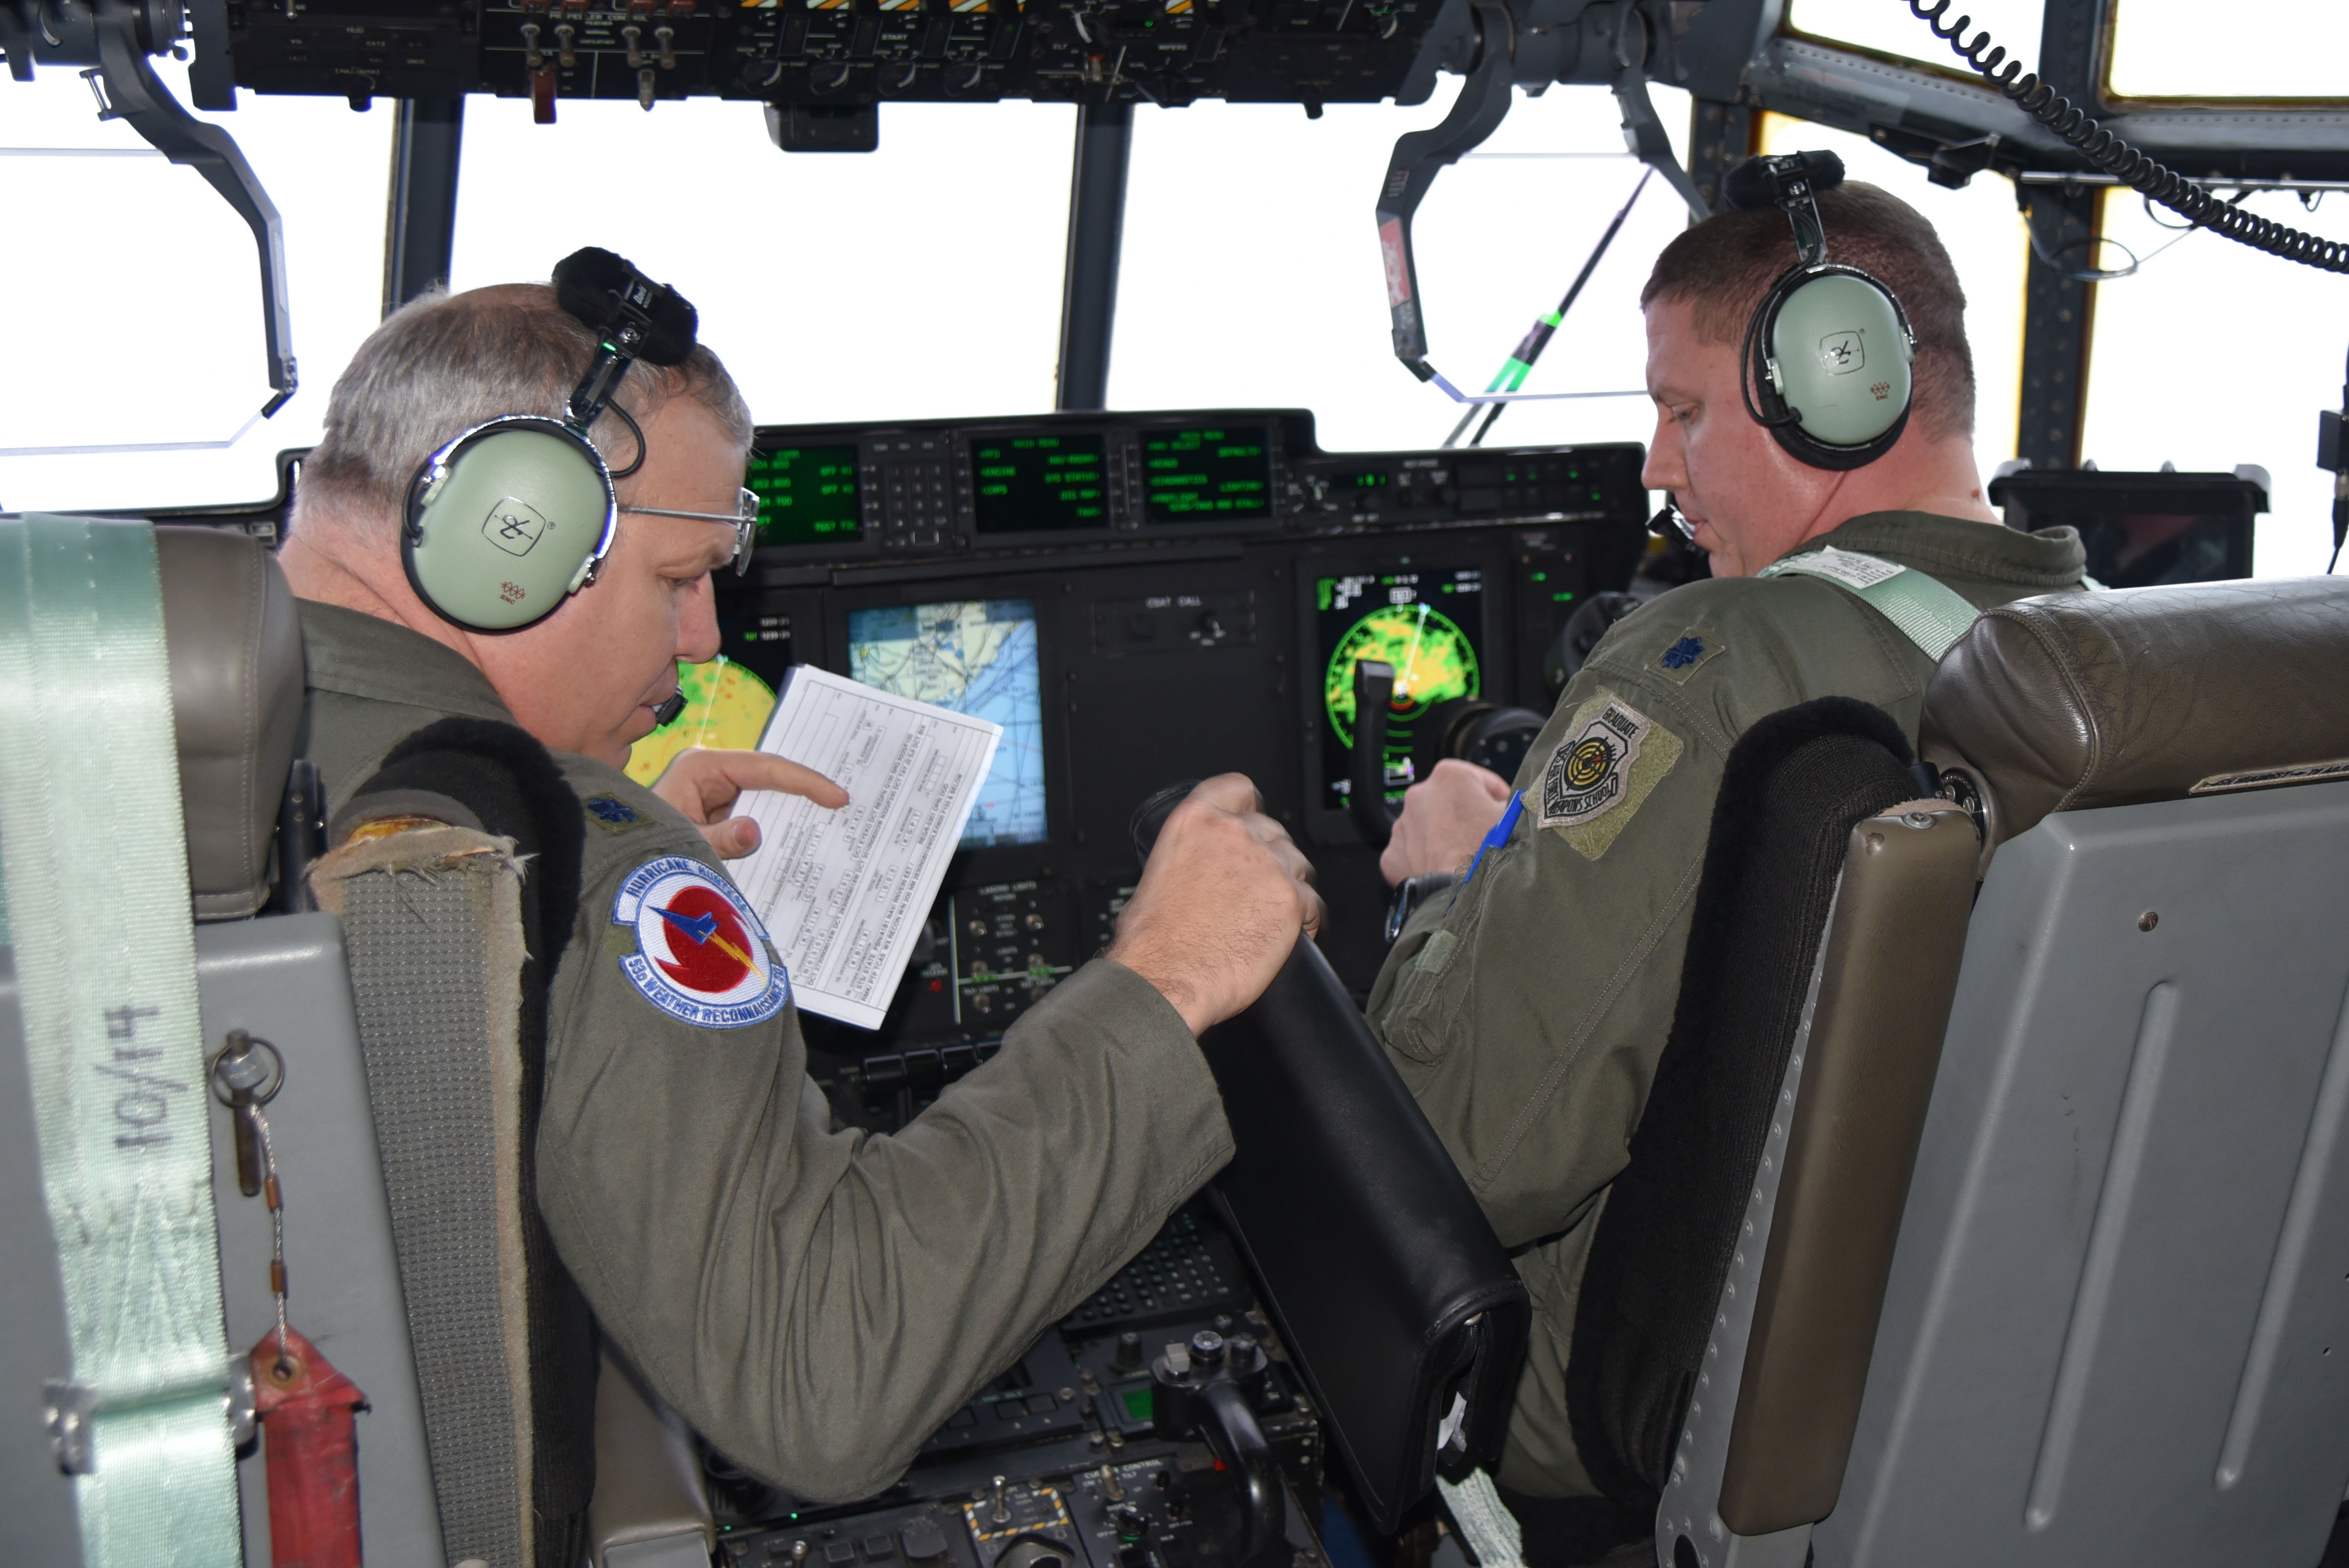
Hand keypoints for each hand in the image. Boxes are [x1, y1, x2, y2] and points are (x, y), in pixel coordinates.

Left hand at [652, 747, 848, 859]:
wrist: (618, 865)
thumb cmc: (640, 844)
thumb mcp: (682, 842)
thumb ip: (718, 839)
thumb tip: (753, 832)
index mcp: (702, 767)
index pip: (765, 767)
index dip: (804, 781)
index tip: (835, 796)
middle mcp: (711, 775)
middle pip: (771, 779)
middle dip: (805, 793)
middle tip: (844, 807)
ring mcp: (716, 795)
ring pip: (766, 801)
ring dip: (791, 816)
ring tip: (831, 828)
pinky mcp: (719, 816)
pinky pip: (754, 820)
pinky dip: (774, 833)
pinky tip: (798, 846)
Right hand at [1107, 774, 1323, 1035]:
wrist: (1165, 978)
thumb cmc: (1152, 941)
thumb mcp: (1156, 875)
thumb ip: (1188, 856)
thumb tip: (1199, 868)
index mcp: (1196, 821)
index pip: (1239, 788)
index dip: (1250, 808)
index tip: (1252, 821)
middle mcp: (1234, 834)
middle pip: (1273, 831)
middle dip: (1270, 857)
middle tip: (1256, 887)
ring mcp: (1267, 865)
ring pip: (1297, 864)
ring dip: (1288, 886)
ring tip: (1269, 916)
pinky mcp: (1291, 900)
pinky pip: (1313, 903)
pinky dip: (1305, 919)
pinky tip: (1289, 936)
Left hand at [1380, 758, 1512, 885]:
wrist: (1461, 896)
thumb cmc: (1490, 854)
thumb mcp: (1515, 818)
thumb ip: (1511, 804)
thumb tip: (1512, 805)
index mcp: (1450, 776)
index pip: (1480, 780)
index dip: (1497, 796)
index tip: (1504, 809)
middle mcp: (1419, 794)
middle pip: (1450, 802)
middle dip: (1466, 816)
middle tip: (1485, 836)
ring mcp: (1402, 825)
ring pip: (1428, 827)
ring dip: (1444, 837)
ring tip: (1464, 857)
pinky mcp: (1393, 855)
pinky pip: (1412, 853)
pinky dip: (1426, 860)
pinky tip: (1444, 870)